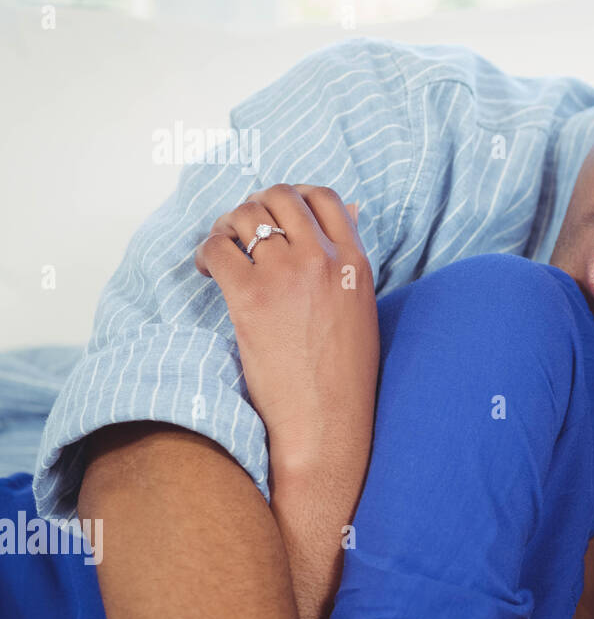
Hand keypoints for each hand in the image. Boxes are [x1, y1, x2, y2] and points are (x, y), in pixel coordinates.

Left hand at [194, 183, 377, 498]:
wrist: (326, 421)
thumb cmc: (344, 375)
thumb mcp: (361, 308)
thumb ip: (350, 261)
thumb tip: (352, 213)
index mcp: (355, 263)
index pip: (324, 197)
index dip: (294, 198)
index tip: (278, 216)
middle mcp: (323, 260)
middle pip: (279, 196)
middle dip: (255, 207)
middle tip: (243, 232)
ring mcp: (287, 275)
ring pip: (245, 217)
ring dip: (227, 228)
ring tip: (222, 253)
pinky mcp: (251, 297)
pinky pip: (218, 249)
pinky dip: (207, 253)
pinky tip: (210, 272)